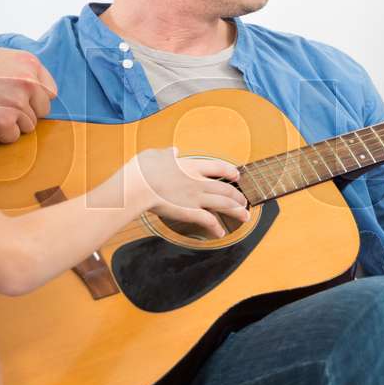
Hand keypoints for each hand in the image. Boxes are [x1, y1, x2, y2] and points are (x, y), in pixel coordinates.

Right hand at [0, 49, 57, 143]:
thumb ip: (21, 71)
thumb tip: (37, 91)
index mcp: (29, 63)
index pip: (50, 92)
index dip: (34, 99)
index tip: (19, 99)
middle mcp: (28, 82)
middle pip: (42, 111)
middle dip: (25, 112)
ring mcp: (17, 103)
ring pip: (28, 126)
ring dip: (11, 123)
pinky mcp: (4, 123)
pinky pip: (12, 137)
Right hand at [133, 148, 249, 237]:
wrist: (138, 186)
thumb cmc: (143, 170)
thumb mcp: (156, 155)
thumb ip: (167, 153)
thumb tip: (174, 151)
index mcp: (191, 166)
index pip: (218, 167)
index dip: (230, 171)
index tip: (237, 175)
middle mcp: (198, 182)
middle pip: (226, 189)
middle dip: (238, 196)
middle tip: (244, 201)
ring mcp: (195, 198)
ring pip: (223, 204)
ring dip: (236, 211)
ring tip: (245, 216)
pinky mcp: (189, 212)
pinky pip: (208, 221)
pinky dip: (216, 228)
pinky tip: (220, 233)